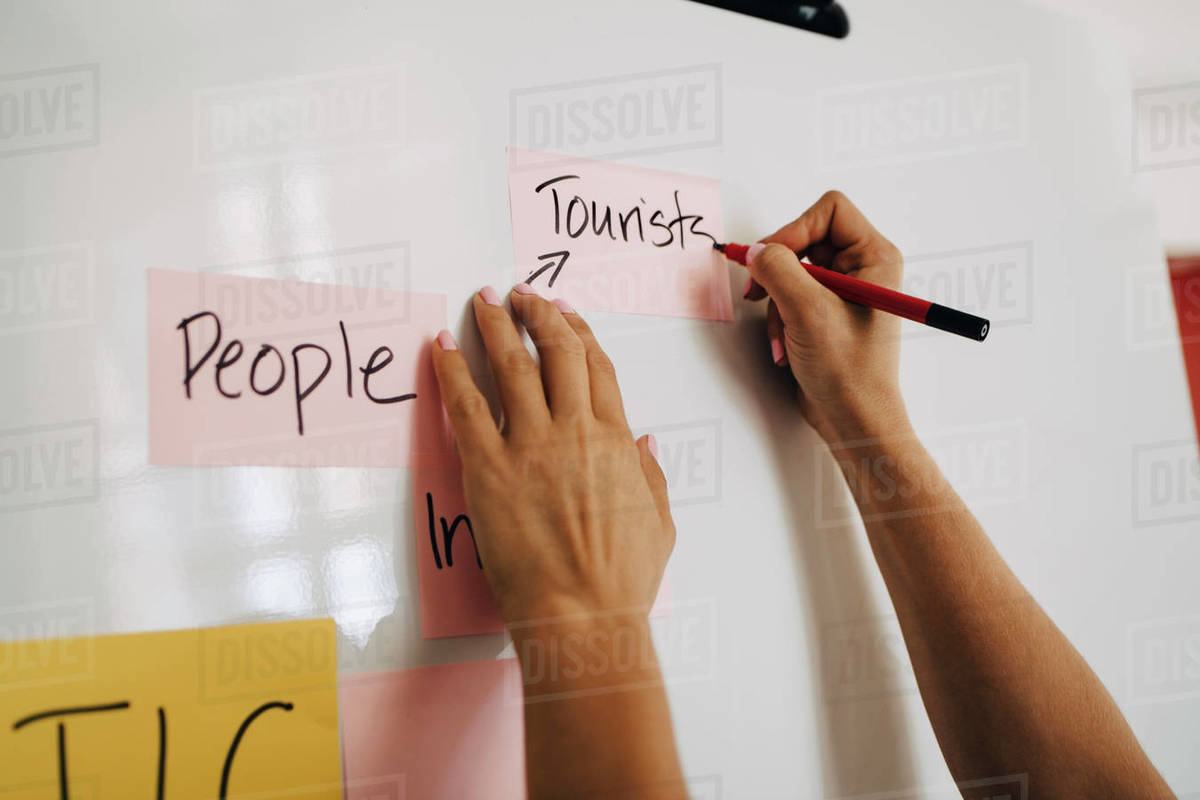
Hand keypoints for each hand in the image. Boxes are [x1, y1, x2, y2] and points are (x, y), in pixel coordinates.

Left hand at [430, 286, 674, 626]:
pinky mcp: (488, 468)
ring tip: (483, 301)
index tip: (565, 314)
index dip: (578, 331)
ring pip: (512, 365)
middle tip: (520, 294)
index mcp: (615, 440)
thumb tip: (644, 441)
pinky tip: (441, 346)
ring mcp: (530, 446)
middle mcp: (574, 431)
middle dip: (538, 313)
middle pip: (557, 351)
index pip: (596, 366)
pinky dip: (452, 370)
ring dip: (496, 326)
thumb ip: (651, 474)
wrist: (582, 616)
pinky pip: (466, 406)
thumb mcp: (659, 522)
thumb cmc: (620, 581)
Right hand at [744, 190, 909, 442]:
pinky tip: (784, 346)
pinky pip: (789, 297)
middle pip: (804, 240)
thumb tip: (755, 251)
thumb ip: (778, 270)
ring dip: (777, 305)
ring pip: (791, 272)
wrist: (854, 418)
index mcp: (875, 256)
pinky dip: (779, 320)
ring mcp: (843, 291)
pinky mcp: (824, 312)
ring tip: (782, 336)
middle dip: (779, 274)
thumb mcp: (808, 311)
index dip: (794, 229)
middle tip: (759, 293)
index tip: (772, 258)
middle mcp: (862, 268)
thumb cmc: (850, 371)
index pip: (829, 211)